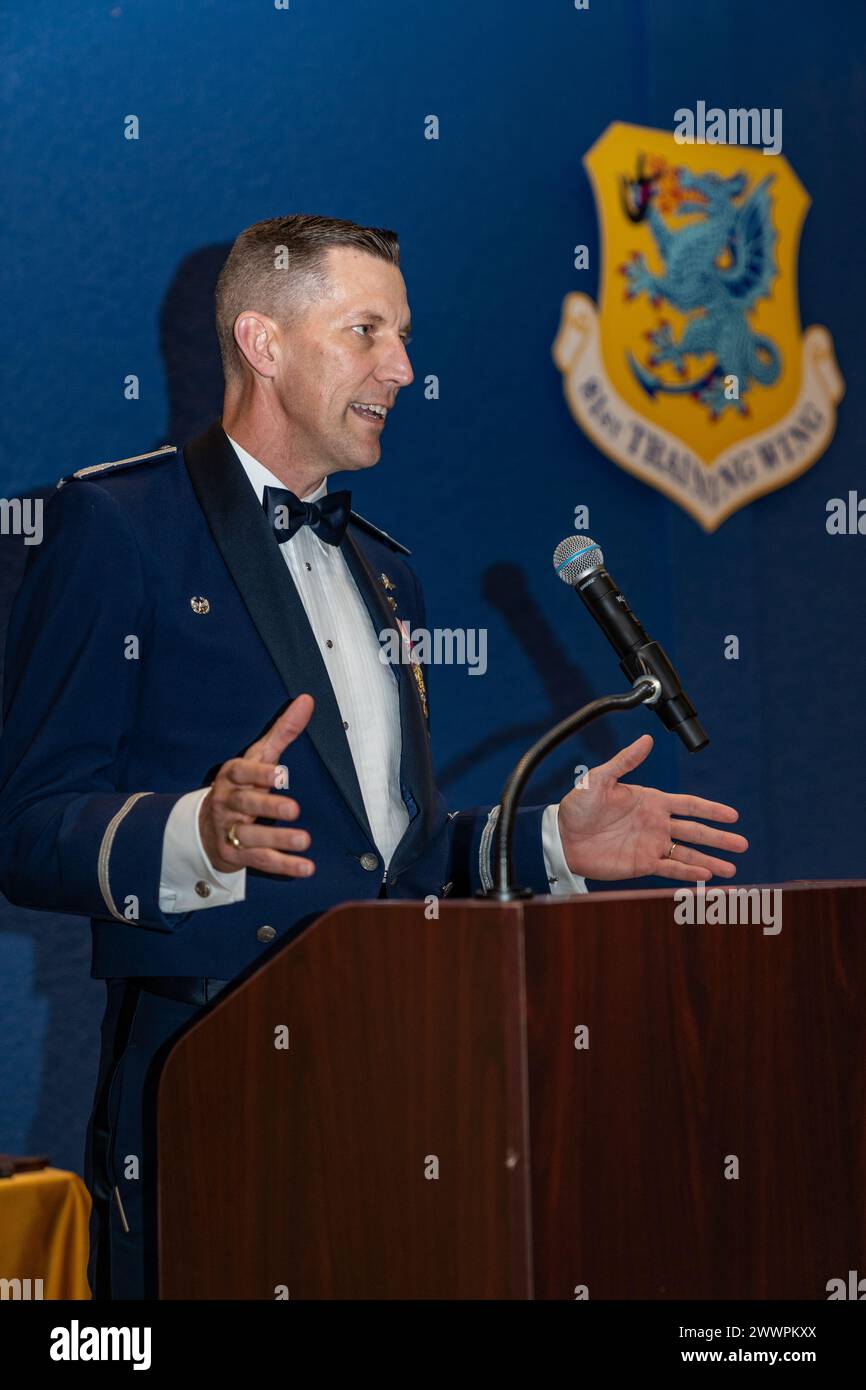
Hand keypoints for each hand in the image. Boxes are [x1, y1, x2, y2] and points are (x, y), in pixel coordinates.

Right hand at [199, 694, 315, 876]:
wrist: (206, 826)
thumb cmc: (242, 785)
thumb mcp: (258, 758)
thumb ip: (283, 731)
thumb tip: (307, 700)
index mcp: (233, 777)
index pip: (242, 773)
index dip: (259, 773)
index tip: (280, 774)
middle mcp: (228, 803)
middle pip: (246, 805)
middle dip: (268, 807)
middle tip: (293, 809)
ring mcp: (229, 831)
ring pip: (252, 836)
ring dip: (278, 840)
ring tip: (305, 840)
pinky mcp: (235, 855)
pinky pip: (259, 861)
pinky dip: (283, 866)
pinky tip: (306, 867)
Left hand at [557, 733, 747, 881]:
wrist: (562, 836)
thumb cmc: (579, 805)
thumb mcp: (601, 778)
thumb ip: (625, 761)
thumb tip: (646, 739)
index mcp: (651, 801)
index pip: (690, 805)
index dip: (712, 810)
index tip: (733, 816)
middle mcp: (656, 824)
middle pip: (696, 831)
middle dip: (719, 838)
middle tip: (742, 844)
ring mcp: (651, 845)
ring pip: (688, 853)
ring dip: (709, 861)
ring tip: (731, 868)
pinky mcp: (642, 864)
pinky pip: (670, 868)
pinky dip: (688, 872)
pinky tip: (705, 876)